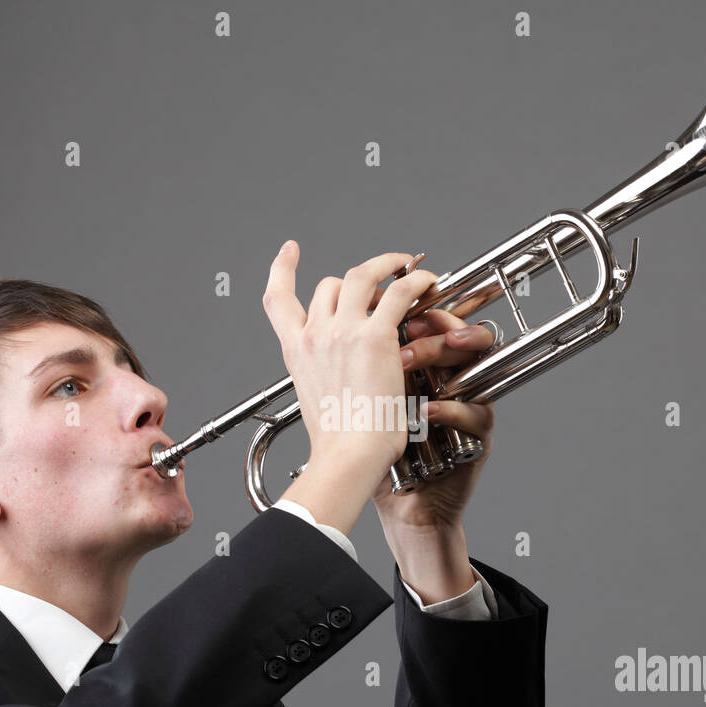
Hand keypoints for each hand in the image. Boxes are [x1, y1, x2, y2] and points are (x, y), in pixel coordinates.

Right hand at [261, 240, 439, 532]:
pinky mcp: (375, 336)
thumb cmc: (339, 442)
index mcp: (296, 351)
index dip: (281, 269)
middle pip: (330, 284)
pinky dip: (415, 279)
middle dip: (355, 279)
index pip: (277, 300)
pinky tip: (427, 280)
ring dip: (386, 265)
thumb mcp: (316, 399)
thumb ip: (323, 374)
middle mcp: (314, 335)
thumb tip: (340, 371)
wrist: (348, 455)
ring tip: (407, 266)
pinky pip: (399, 291)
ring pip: (362, 276)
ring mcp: (342, 332)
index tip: (290, 251)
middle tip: (381, 278)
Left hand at [372, 309, 497, 532]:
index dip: (425, 310)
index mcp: (433, 368)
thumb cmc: (384, 451)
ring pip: (477, 367)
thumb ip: (365, 360)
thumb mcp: (370, 397)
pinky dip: (452, 410)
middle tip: (407, 332)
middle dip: (435, 328)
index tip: (399, 310)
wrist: (402, 503)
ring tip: (411, 363)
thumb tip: (348, 319)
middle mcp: (456, 383)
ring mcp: (470, 408)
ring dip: (444, 358)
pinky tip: (427, 411)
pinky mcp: (479, 439)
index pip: (441, 324)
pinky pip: (478, 414)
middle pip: (464, 337)